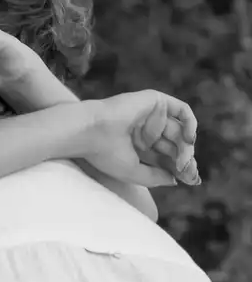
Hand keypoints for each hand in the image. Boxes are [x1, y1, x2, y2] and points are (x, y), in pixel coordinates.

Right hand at [83, 90, 199, 186]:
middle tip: (188, 171)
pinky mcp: (155, 101)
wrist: (90, 131)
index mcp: (139, 146)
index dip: (180, 168)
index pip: (167, 157)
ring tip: (183, 159)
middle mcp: (146, 130)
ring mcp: (151, 115)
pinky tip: (188, 140)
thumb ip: (155, 177)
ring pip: (180, 131)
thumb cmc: (105, 153)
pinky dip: (191, 123)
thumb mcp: (133, 172)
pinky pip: (182, 110)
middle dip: (185, 159)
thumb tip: (176, 180)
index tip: (191, 181)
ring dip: (186, 147)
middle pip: (176, 145)